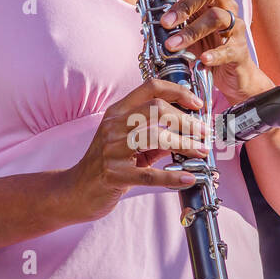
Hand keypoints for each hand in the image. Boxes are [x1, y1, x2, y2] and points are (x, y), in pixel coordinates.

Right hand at [69, 76, 216, 221]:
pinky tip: (189, 178)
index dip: (178, 92)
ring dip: (185, 143)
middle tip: (203, 131)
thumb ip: (154, 133)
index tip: (197, 104)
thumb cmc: (105, 164)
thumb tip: (189, 129)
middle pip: (157, 109)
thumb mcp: (127, 142)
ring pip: (156, 137)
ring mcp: (113, 151)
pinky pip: (149, 174)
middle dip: (186, 119)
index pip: (150, 88)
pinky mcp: (115, 176)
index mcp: (117, 112)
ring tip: (200, 151)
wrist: (75, 190)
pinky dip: (173, 176)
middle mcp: (114, 127)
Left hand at [156, 0, 256, 104]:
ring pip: (217, 17)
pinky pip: (228, 48)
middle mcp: (224, 5)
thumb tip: (147, 14)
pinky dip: (213, 54)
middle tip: (165, 22)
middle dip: (184, 4)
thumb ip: (170, 20)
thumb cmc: (204, 47)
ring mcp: (235, 26)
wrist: (229, 75)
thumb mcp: (184, 30)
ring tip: (172, 45)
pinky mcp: (240, 49)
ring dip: (191, 31)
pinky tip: (201, 60)